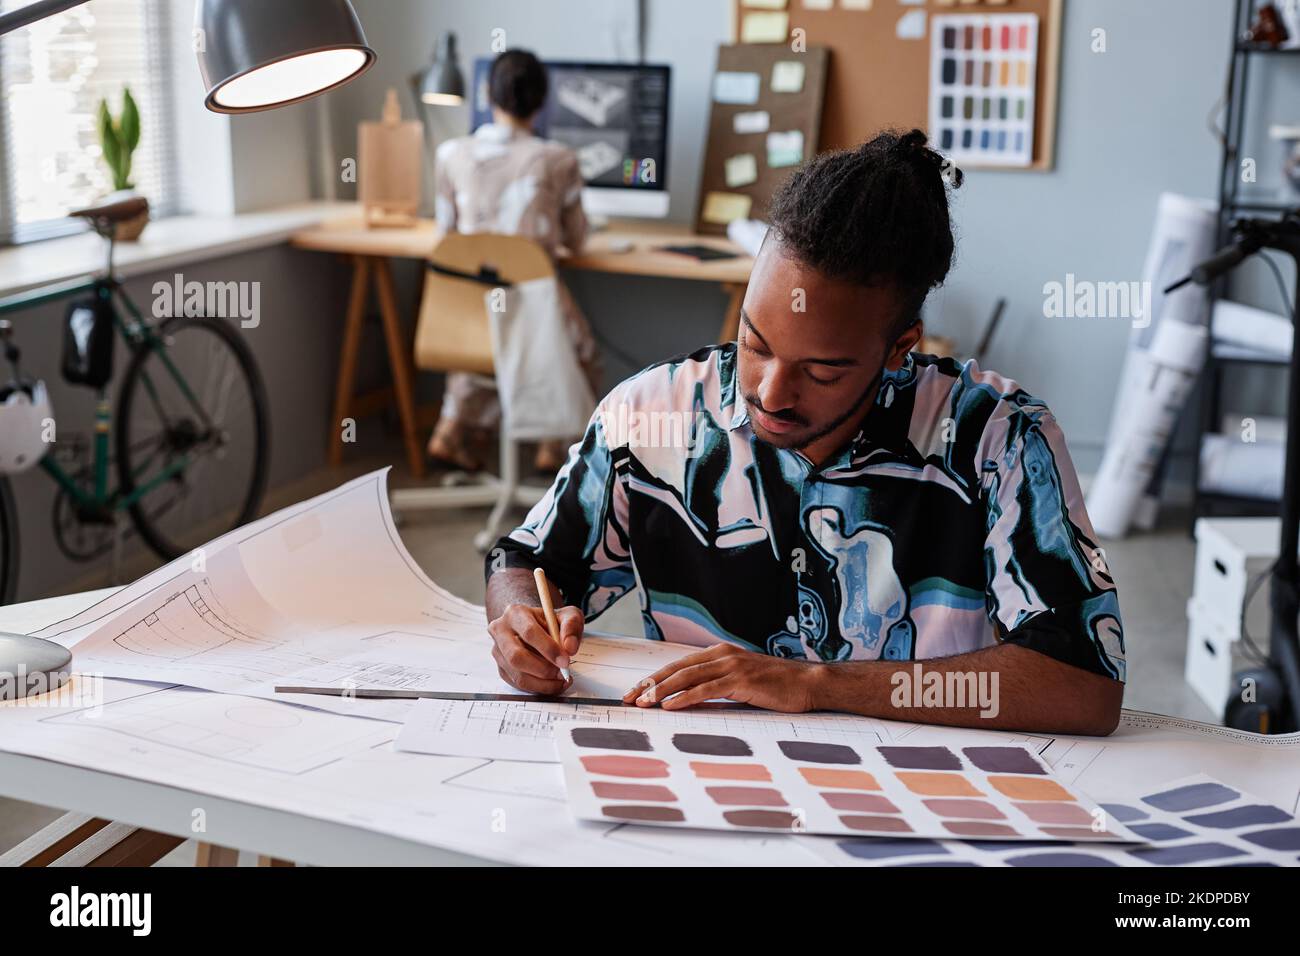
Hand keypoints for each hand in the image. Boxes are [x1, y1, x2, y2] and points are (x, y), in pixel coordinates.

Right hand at [487, 603, 583, 694]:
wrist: (535, 626)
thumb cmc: (550, 621)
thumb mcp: (567, 615)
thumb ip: (571, 625)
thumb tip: (569, 647)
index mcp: (515, 613)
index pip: (529, 632)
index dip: (548, 649)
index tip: (565, 661)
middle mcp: (501, 631)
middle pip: (516, 657)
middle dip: (543, 670)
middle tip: (562, 673)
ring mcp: (498, 652)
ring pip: (517, 675)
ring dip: (542, 682)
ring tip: (560, 679)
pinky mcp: (502, 668)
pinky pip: (518, 684)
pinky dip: (538, 687)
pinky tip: (552, 683)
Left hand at [622, 642, 817, 712]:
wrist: (806, 683)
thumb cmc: (775, 686)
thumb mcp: (740, 681)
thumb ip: (716, 684)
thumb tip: (688, 699)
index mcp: (719, 653)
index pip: (678, 665)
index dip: (654, 678)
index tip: (635, 692)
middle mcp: (722, 655)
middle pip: (677, 669)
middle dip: (649, 684)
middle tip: (629, 698)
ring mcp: (731, 665)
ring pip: (687, 677)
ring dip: (662, 691)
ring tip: (644, 702)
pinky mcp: (741, 680)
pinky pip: (706, 689)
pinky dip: (685, 697)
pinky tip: (670, 705)